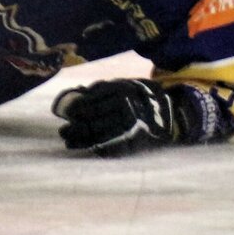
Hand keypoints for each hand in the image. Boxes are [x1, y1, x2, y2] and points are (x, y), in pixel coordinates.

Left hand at [53, 78, 178, 157]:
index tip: (64, 117)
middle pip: (91, 121)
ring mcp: (131, 126)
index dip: (73, 112)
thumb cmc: (138, 96)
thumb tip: (74, 94)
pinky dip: (99, 149)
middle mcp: (124, 107)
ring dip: (81, 141)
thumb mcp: (120, 85)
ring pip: (99, 136)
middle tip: (63, 133)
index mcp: (118, 90)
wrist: (171, 112)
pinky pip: (114, 148)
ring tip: (69, 143)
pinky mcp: (137, 141)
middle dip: (74, 129)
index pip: (87, 104)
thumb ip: (98, 90)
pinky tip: (89, 149)